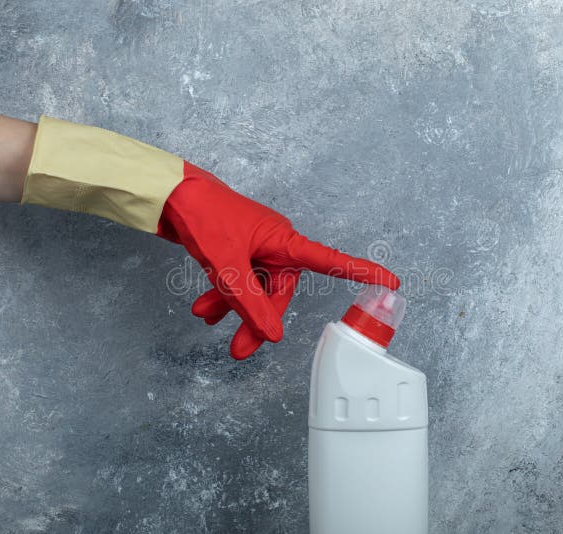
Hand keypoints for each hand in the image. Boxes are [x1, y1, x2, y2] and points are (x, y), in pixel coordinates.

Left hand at [156, 162, 399, 358]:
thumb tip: (271, 334)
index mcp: (284, 241)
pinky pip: (239, 281)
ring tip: (205, 318)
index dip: (361, 273)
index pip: (330, 261)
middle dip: (257, 320)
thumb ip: (248, 302)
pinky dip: (223, 296)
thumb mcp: (226, 265)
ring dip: (233, 308)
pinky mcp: (237, 251)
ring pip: (254, 289)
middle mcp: (275, 245)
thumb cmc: (204, 217)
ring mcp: (256, 249)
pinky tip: (205, 310)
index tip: (391, 281)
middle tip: (239, 350)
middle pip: (278, 292)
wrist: (171, 195)